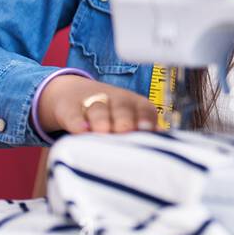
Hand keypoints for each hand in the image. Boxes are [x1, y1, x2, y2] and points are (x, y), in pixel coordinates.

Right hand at [37, 75, 159, 135]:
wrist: (71, 94)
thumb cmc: (110, 115)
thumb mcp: (129, 118)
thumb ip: (144, 130)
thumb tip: (164, 140)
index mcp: (134, 104)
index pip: (144, 109)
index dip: (146, 119)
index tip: (147, 130)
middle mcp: (115, 100)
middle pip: (122, 107)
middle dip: (125, 120)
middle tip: (125, 132)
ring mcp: (91, 102)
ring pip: (99, 109)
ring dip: (102, 120)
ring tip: (103, 132)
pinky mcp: (69, 109)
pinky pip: (74, 115)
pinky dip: (77, 123)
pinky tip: (80, 131)